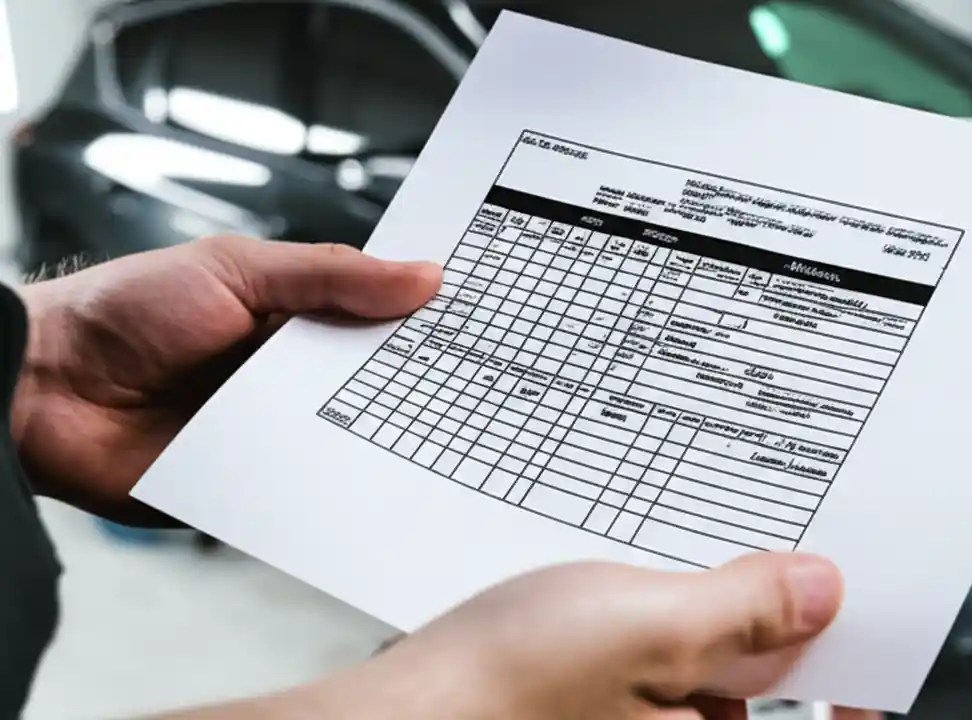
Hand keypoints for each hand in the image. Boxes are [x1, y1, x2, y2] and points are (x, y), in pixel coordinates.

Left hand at [13, 237, 440, 521]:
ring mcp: (270, 433)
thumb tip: (423, 276)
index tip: (480, 326)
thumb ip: (329, 275)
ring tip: (450, 442)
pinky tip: (380, 489)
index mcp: (290, 319)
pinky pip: (305, 491)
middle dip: (416, 390)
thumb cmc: (123, 312)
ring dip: (383, 442)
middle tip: (481, 391)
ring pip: (346, 441)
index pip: (373, 322)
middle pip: (370, 386)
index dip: (421, 325)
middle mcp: (286, 377)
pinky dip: (336, 492)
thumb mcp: (236, 269)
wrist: (37, 389)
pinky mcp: (248, 485)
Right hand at [179, 553, 876, 718]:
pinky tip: (642, 590)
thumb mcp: (647, 626)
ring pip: (712, 679)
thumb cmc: (505, 689)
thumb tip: (821, 592)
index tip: (858, 615)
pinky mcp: (598, 712)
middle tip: (772, 558)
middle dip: (777, 626)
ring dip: (719, 620)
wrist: (394, 716)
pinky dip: (671, 628)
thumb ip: (745, 611)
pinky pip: (662, 671)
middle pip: (766, 696)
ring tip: (698, 565)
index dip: (850, 666)